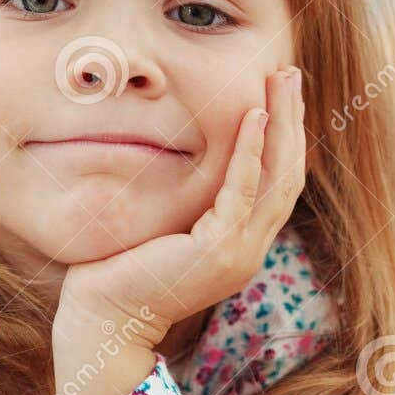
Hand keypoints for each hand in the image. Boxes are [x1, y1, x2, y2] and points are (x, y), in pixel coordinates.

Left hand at [55, 64, 305, 349]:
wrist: (103, 321)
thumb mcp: (164, 229)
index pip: (275, 183)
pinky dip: (249, 152)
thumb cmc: (119, 272)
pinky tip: (253, 115)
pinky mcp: (217, 251)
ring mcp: (238, 253)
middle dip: (292, 121)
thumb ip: (186, 203)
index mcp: (240, 246)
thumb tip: (179, 157)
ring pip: (274, 179)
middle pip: (286, 175)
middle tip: (291, 74)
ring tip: (282, 81)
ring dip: (281, 125)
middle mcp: (249, 250)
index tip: (280, 93)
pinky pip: (241, 192)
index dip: (283, 136)